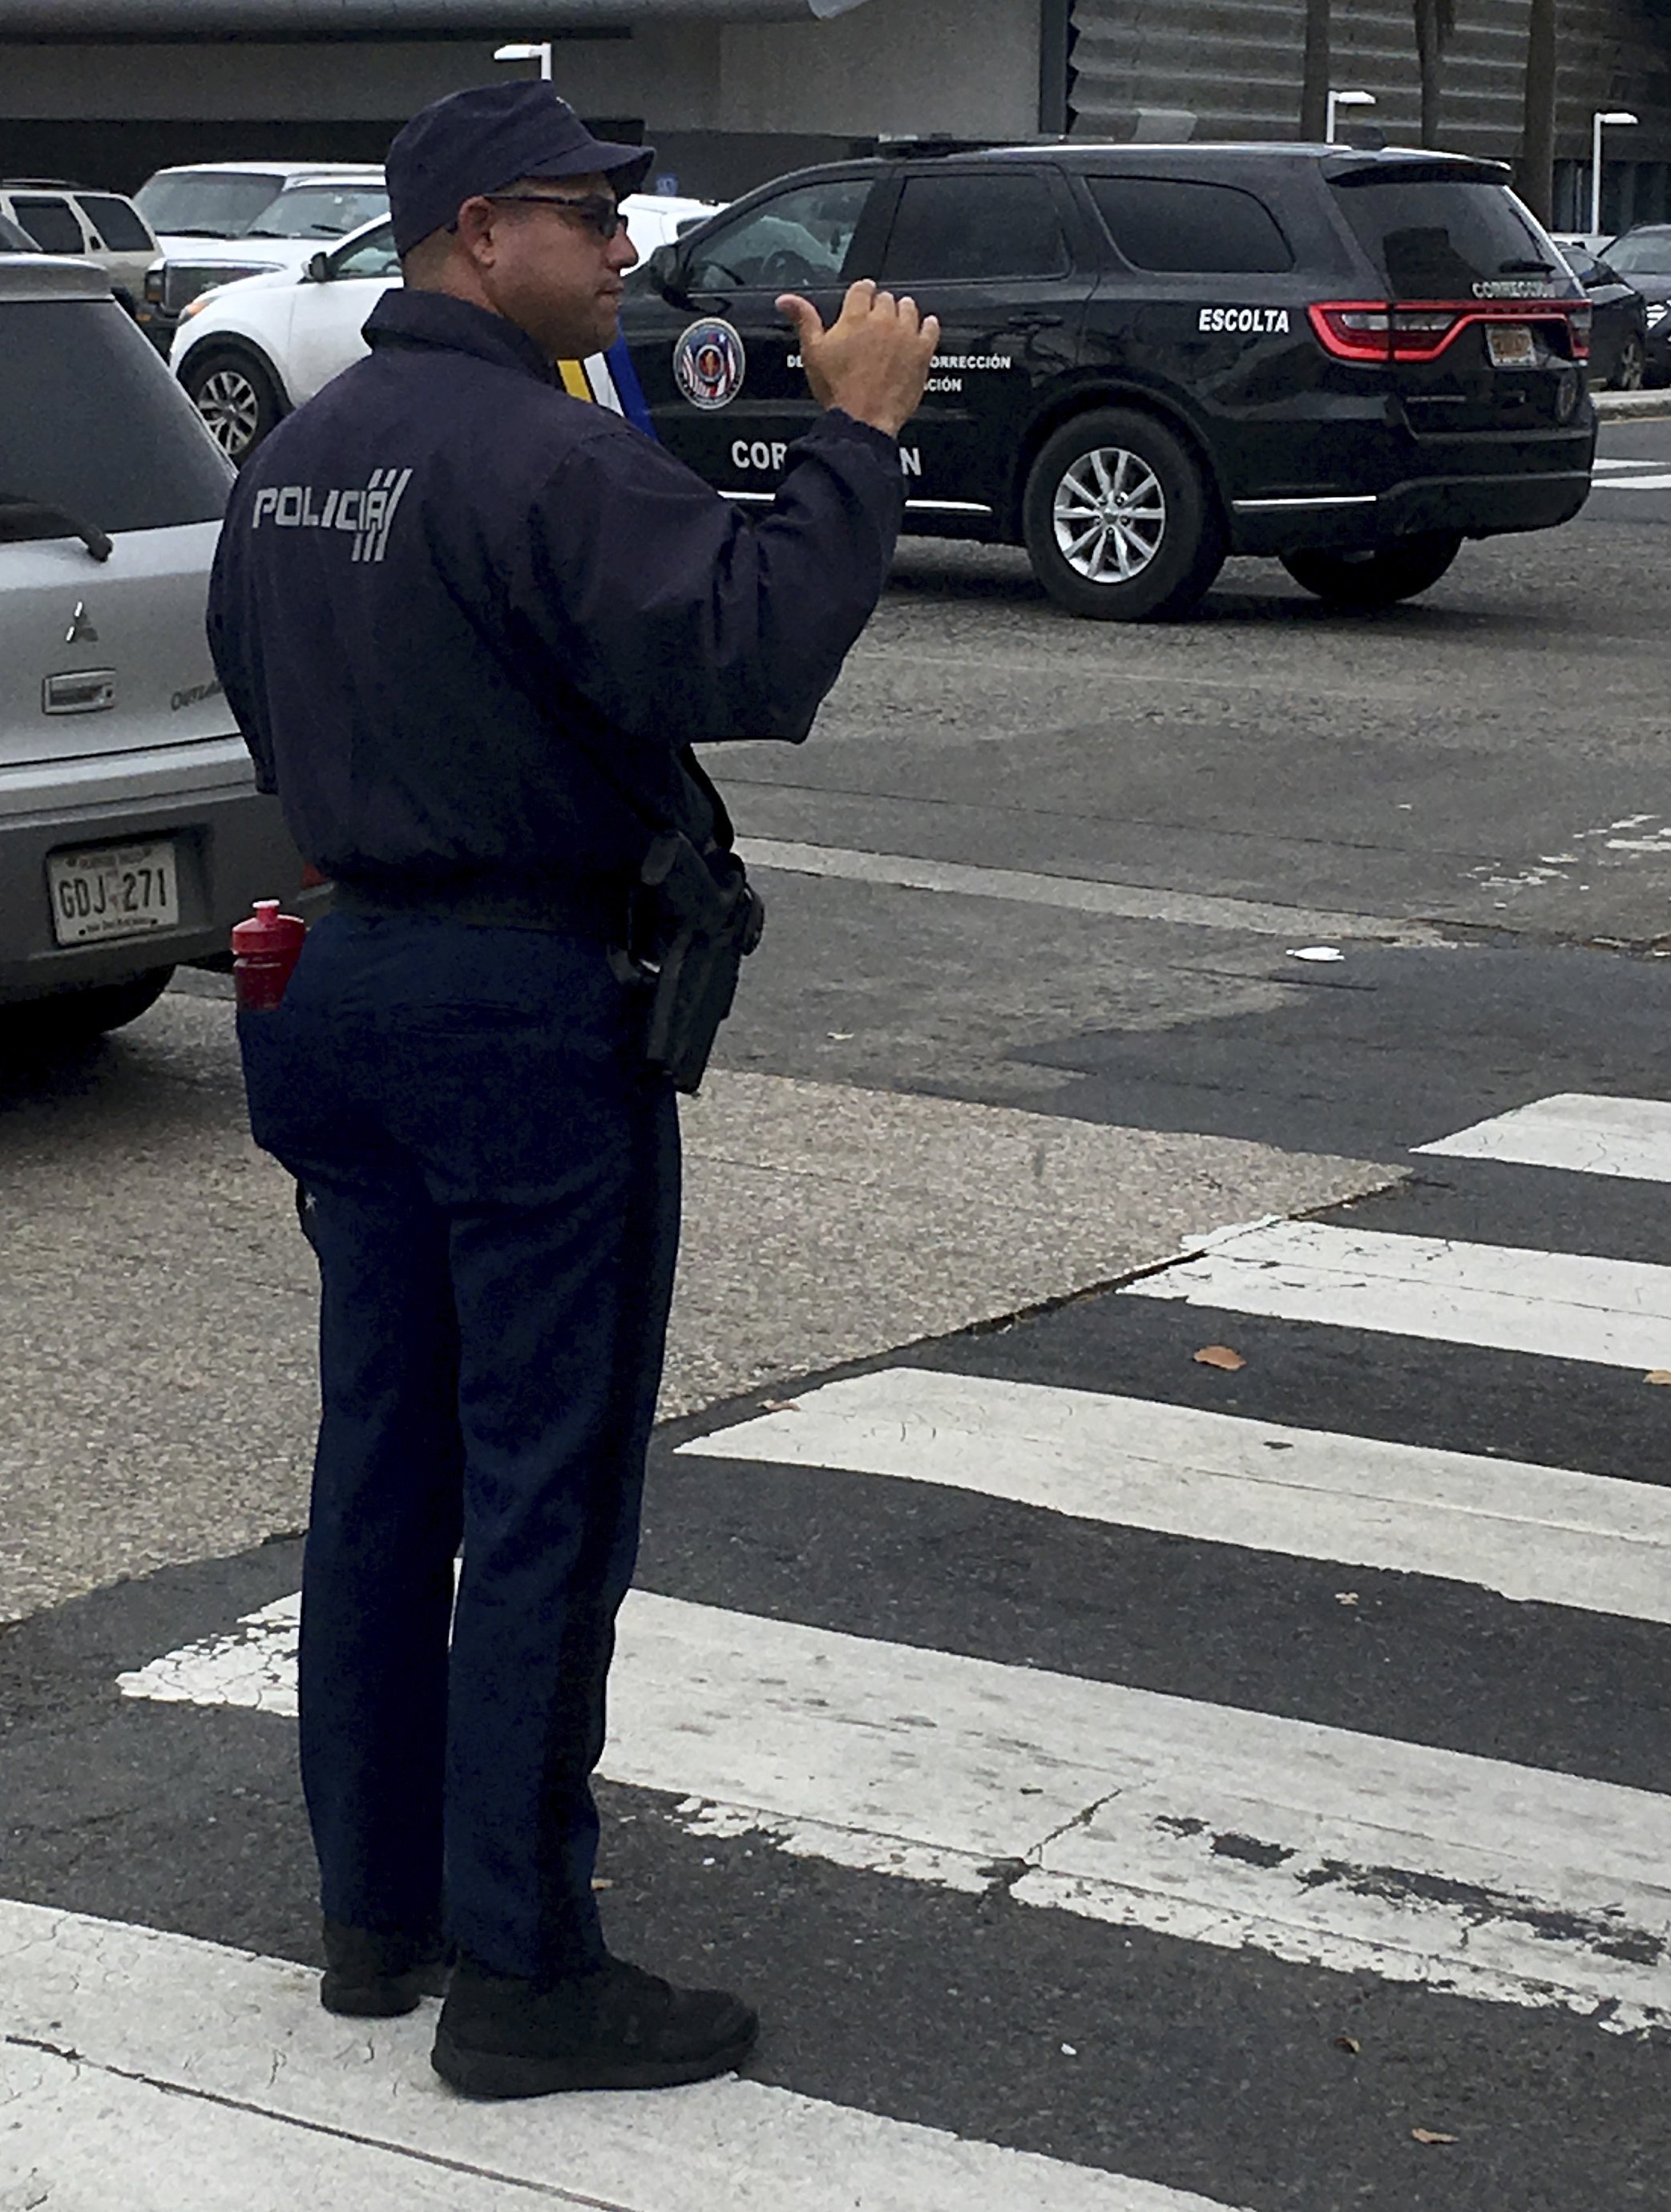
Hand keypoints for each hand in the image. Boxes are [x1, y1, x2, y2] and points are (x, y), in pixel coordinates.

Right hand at [776, 279, 940, 440]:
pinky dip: (927, 326)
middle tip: (874, 323)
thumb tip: (785, 300)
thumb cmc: (838, 391)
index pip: (862, 288)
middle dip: (880, 307)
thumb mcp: (812, 352)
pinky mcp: (922, 352)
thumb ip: (803, 320)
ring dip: (902, 313)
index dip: (861, 292)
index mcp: (855, 316)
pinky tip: (924, 328)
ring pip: (908, 308)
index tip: (861, 298)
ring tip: (896, 325)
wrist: (863, 420)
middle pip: (885, 298)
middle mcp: (883, 320)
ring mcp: (905, 335)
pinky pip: (931, 328)